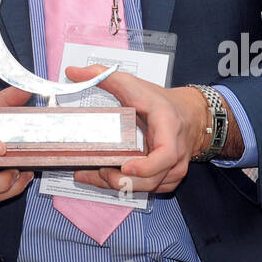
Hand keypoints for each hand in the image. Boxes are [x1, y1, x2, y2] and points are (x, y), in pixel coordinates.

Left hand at [65, 65, 208, 195]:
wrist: (188, 115)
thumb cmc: (161, 102)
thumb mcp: (134, 85)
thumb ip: (104, 76)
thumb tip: (73, 72)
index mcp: (169, 129)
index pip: (166, 155)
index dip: (147, 166)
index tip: (125, 167)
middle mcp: (176, 154)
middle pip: (151, 179)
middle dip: (121, 179)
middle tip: (96, 170)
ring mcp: (173, 169)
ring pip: (147, 188)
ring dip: (119, 185)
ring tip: (92, 174)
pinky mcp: (167, 178)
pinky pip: (147, 189)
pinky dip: (125, 187)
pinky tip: (102, 179)